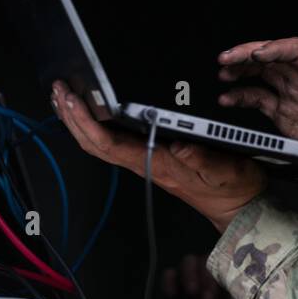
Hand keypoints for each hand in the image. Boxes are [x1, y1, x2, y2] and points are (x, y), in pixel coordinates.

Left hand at [51, 81, 265, 232]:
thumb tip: (181, 143)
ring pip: (99, 144)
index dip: (86, 121)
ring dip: (78, 121)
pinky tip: (90, 113)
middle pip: (95, 143)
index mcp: (157, 163)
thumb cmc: (233, 189)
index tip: (73, 99)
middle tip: (58, 88)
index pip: (110, 143)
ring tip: (64, 97)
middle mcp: (145, 163)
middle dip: (72, 117)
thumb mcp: (227, 171)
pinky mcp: (151, 158)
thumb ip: (204, 159)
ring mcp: (145, 162)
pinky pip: (113, 143)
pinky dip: (94, 126)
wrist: (239, 209)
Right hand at [217, 37, 297, 158]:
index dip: (277, 49)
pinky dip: (242, 96)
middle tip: (226, 58)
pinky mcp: (286, 113)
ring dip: (242, 69)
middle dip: (250, 53)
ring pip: (264, 72)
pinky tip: (227, 99)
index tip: (258, 54)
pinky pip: (260, 98)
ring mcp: (296, 95)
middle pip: (275, 56)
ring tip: (222, 72)